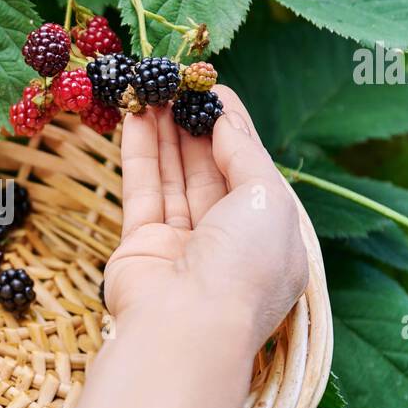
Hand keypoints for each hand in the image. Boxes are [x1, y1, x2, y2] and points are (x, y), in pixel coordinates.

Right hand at [105, 86, 307, 351]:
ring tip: (153, 84)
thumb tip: (224, 118)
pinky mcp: (142, 245)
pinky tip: (135, 113)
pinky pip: (142, 188)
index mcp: (271, 235)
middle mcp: (227, 240)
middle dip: (194, 122)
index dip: (233, 126)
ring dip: (164, 129)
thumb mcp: (268, 199)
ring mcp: (183, 243)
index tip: (214, 86)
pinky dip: (139, 151)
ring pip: (174, 175)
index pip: (251, 168)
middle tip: (177, 78)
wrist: (189, 329)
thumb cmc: (244, 267)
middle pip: (209, 168)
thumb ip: (245, 153)